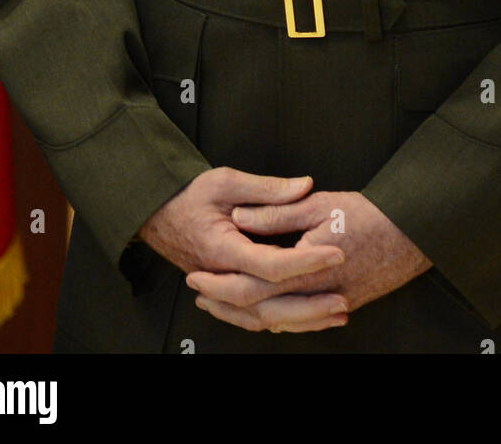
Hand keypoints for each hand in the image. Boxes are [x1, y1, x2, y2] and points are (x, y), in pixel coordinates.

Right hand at [138, 167, 348, 330]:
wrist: (157, 213)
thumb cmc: (188, 195)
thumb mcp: (226, 181)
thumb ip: (267, 188)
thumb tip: (303, 186)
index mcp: (221, 249)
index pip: (269, 264)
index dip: (306, 261)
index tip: (336, 253)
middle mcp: (220, 277)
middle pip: (267, 304)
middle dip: (308, 305)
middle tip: (343, 299)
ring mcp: (222, 289)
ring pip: (262, 318)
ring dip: (300, 319)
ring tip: (335, 314)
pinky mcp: (225, 293)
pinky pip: (254, 316)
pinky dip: (283, 320)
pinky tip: (308, 317)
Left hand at [185, 189, 431, 332]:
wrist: (412, 233)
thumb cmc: (369, 215)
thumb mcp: (318, 203)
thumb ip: (276, 210)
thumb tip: (240, 216)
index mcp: (305, 268)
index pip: (252, 285)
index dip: (220, 283)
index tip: (197, 275)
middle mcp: (316, 294)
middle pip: (260, 312)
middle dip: (226, 306)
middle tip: (201, 296)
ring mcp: (329, 304)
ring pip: (280, 323)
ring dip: (247, 317)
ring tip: (222, 306)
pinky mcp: (341, 305)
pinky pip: (301, 323)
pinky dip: (277, 321)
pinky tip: (266, 315)